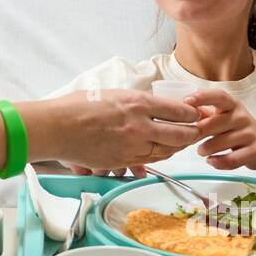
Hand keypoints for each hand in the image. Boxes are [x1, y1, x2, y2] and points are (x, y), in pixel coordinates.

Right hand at [49, 89, 200, 175]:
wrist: (57, 128)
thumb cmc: (78, 107)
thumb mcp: (113, 94)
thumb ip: (136, 102)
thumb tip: (153, 107)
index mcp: (137, 103)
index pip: (179, 111)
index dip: (192, 113)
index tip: (195, 113)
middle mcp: (139, 126)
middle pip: (180, 135)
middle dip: (193, 133)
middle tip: (198, 130)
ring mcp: (131, 146)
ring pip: (167, 151)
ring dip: (178, 147)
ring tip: (182, 142)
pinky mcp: (122, 161)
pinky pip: (149, 161)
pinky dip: (160, 156)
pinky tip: (162, 151)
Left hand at [188, 88, 255, 170]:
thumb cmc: (240, 129)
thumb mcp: (225, 115)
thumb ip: (205, 112)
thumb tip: (181, 108)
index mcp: (232, 105)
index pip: (218, 96)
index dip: (201, 97)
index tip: (186, 101)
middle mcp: (242, 117)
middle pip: (212, 124)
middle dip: (196, 134)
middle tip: (189, 139)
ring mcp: (249, 134)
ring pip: (218, 143)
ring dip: (205, 149)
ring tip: (202, 151)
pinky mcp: (254, 151)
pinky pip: (230, 160)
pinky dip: (217, 162)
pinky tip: (212, 160)